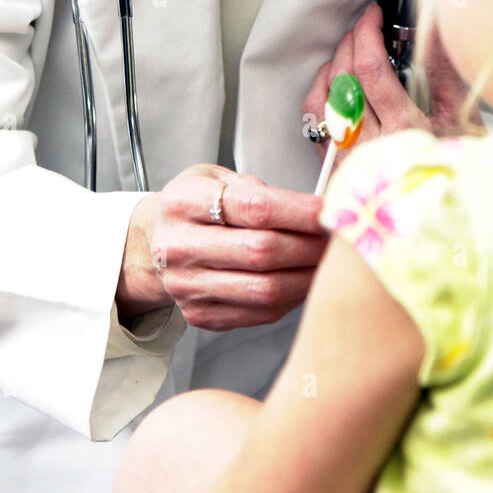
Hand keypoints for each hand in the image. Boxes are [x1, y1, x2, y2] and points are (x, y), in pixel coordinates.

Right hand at [116, 165, 327, 330]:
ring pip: (265, 289)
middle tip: (338, 239)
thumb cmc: (195, 205)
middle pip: (262, 251)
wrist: (153, 243)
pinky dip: (292, 299)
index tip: (332, 211)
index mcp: (183, 201)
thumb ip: (256, 189)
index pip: (254, 207)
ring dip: (308, 277)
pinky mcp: (200, 314)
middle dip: (310, 246)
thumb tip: (313, 209)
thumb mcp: (215, 177)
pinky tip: (304, 282)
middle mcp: (178, 246)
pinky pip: (259, 313)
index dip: (300, 211)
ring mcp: (187, 285)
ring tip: (328, 263)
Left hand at [303, 3, 475, 159]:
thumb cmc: (454, 168)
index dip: (368, 34)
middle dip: (351, 42)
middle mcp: (369, 145)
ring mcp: (346, 157)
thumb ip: (444, 71)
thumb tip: (432, 30)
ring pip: (323, 96)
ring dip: (334, 64)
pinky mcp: (334, 166)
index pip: (372, 69)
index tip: (375, 16)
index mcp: (403, 130)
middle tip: (365, 27)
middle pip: (344, 78)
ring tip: (351, 50)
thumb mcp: (460, 118)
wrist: (440, 214)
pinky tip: (336, 81)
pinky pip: (314, 119)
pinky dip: (321, 91)